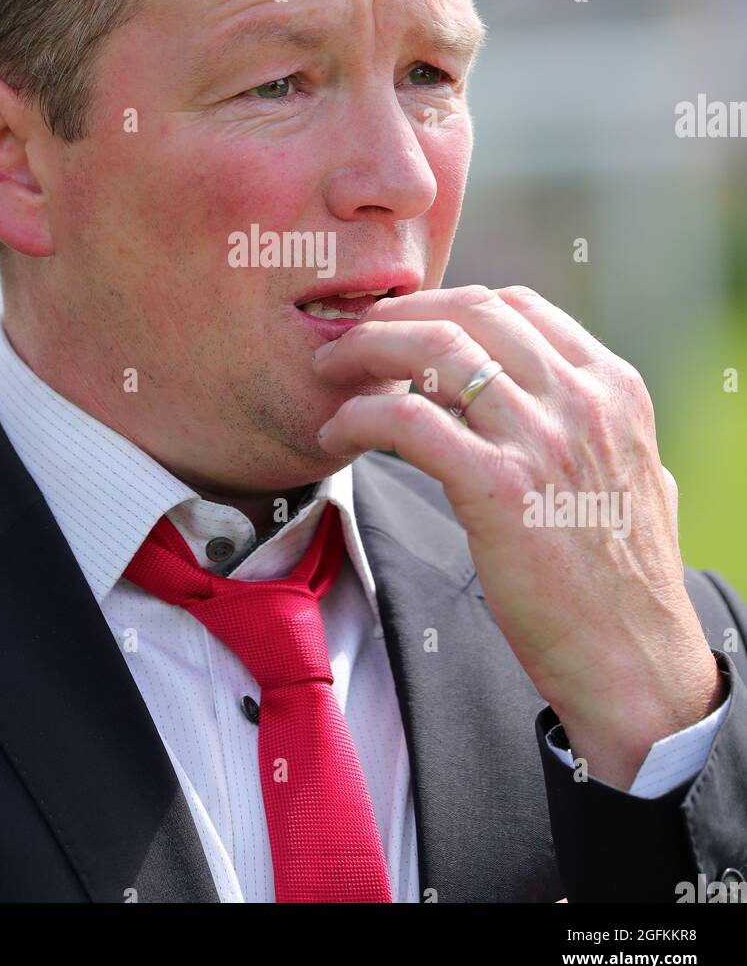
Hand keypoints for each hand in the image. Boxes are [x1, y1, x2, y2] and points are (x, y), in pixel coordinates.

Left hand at [313, 285, 722, 786]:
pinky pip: (407, 420)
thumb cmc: (624, 581)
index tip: (405, 325)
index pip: (516, 306)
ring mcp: (541, 438)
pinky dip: (360, 415)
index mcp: (612, 386)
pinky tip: (338, 432)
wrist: (634, 661)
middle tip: (353, 340)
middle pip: (468, 310)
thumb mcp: (635, 473)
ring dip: (366, 350)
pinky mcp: (498, 486)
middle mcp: (581, 398)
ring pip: (432, 348)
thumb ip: (596, 427)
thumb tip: (556, 400)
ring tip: (331, 372)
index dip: (447, 304)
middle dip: (397, 315)